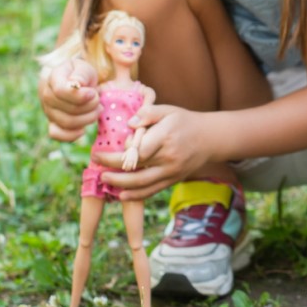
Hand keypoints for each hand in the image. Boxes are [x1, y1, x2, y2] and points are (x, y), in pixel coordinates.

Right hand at [38, 58, 99, 140]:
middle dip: (91, 106)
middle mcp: (47, 96)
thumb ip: (81, 75)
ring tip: (97, 109)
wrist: (74, 82)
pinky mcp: (53, 123)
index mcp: (53, 79)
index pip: (61, 91)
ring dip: (88, 118)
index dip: (81, 95)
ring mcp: (48, 111)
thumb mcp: (83, 68)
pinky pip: (57, 135)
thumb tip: (76, 84)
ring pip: (67, 123)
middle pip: (69, 109)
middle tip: (98, 99)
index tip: (93, 92)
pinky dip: (72, 135)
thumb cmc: (80, 74)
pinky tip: (83, 129)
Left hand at [94, 104, 211, 199]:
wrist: (210, 139)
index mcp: (166, 136)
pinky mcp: (173, 180)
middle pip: (136, 167)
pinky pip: (152, 190)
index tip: (100, 152)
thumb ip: (148, 113)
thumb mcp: (168, 110)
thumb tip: (129, 123)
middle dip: (112, 168)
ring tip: (104, 180)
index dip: (118, 154)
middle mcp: (169, 156)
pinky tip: (121, 195)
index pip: (138, 149)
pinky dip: (136, 195)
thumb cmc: (184, 122)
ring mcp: (172, 171)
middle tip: (96, 164)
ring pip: (142, 183)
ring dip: (120, 184)